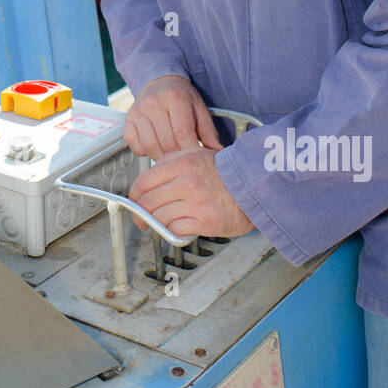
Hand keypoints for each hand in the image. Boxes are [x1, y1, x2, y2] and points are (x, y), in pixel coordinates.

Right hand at [124, 74, 220, 160]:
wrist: (159, 81)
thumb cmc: (181, 97)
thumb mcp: (199, 108)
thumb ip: (209, 131)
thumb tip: (218, 153)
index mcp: (176, 97)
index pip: (183, 133)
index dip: (190, 149)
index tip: (195, 156)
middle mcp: (154, 102)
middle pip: (167, 142)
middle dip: (178, 155)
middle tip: (183, 157)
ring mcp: (138, 111)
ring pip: (150, 145)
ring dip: (161, 156)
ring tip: (170, 155)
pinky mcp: (127, 119)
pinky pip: (134, 144)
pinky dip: (144, 151)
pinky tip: (154, 146)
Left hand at [128, 147, 255, 238]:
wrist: (253, 188)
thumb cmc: (224, 173)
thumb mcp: (195, 155)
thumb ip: (170, 163)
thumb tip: (148, 179)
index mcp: (180, 164)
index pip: (143, 183)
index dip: (134, 196)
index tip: (134, 203)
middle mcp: (186, 182)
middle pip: (147, 203)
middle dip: (141, 215)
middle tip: (142, 220)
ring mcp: (195, 203)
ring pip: (159, 218)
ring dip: (158, 224)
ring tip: (163, 224)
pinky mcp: (204, 222)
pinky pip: (176, 230)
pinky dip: (174, 231)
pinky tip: (180, 227)